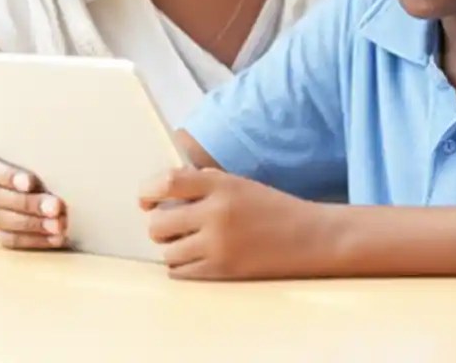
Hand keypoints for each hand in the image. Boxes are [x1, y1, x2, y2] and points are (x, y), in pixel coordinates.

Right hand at [0, 158, 67, 249]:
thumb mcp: (36, 161)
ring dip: (35, 225)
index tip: (30, 182)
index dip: (11, 177)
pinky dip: (36, 240)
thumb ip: (44, 162)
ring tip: (59, 226)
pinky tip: (57, 238)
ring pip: (5, 221)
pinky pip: (13, 240)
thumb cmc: (38, 168)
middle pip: (0, 198)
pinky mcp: (2, 233)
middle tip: (56, 207)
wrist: (25, 189)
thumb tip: (69, 161)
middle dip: (30, 204)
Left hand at [139, 168, 327, 279]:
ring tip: (187, 242)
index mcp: (221, 185)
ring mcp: (218, 244)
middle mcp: (216, 213)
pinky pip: (180, 271)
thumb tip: (161, 191)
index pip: (168, 183)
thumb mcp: (239, 184)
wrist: (310, 237)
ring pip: (167, 250)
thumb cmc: (272, 208)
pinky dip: (180, 265)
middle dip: (159, 224)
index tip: (145, 199)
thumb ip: (203, 185)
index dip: (148, 191)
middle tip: (170, 225)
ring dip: (171, 247)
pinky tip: (194, 257)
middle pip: (158, 223)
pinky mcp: (223, 270)